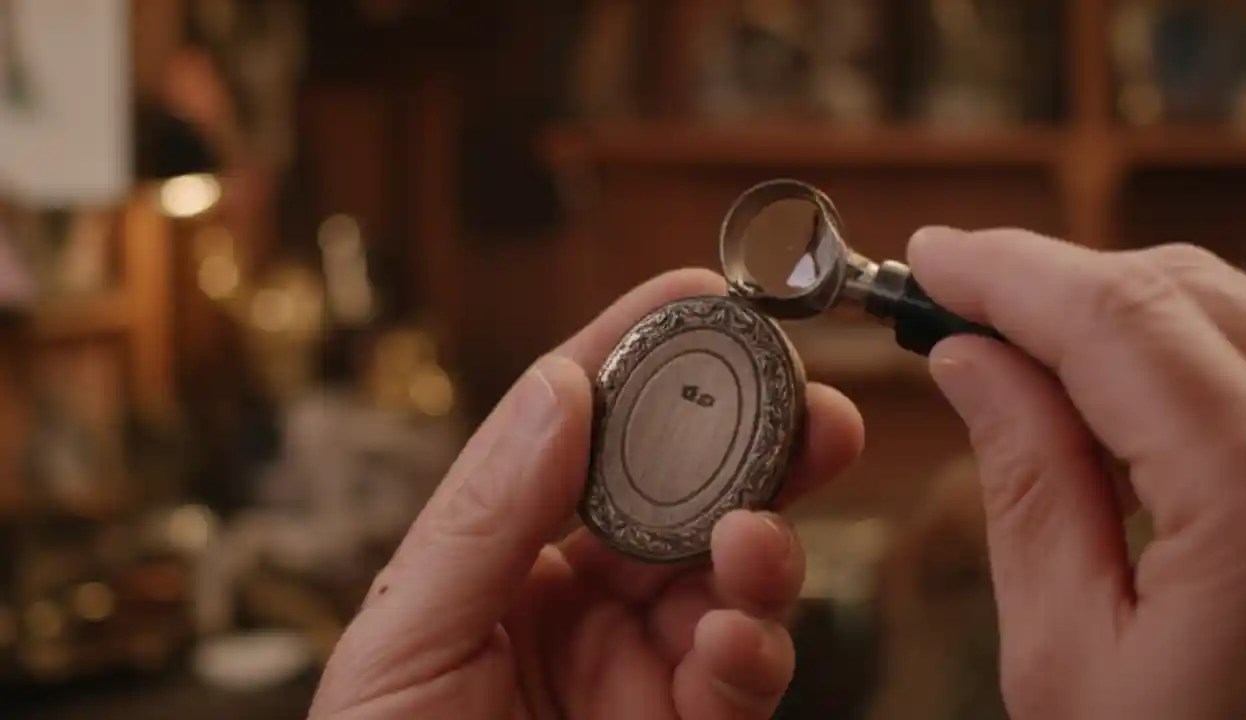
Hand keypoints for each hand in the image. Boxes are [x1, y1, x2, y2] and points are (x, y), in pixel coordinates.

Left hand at [310, 270, 864, 718]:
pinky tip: (731, 642)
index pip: (579, 431)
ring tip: (754, 542)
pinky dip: (752, 647)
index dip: (639, 356)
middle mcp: (581, 594)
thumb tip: (558, 387)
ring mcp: (641, 665)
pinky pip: (741, 675)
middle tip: (808, 400)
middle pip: (683, 489)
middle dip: (749, 438)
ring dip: (760, 545)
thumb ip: (486, 515)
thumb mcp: (404, 641)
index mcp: (505, 550)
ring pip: (731, 574)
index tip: (701, 294)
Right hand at [910, 230, 1245, 718]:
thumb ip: (1025, 482)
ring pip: (1236, 309)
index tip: (930, 259)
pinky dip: (1178, 352)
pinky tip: (1111, 396)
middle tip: (955, 305)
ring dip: (1115, 312)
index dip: (1007, 272)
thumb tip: (969, 356)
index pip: (1117, 321)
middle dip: (1054, 282)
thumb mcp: (1070, 657)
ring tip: (1020, 355)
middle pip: (1183, 290)